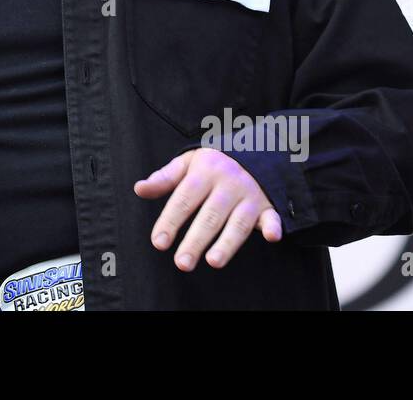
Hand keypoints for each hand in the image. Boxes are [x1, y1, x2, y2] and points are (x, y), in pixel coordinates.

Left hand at [133, 147, 281, 270]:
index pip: (184, 199)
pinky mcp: (267, 205)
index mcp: (205, 172)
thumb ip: (164, 178)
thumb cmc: (214, 163)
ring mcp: (249, 195)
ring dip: (227, 242)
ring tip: (213, 262)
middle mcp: (228, 183)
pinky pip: (272, 215)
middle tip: (182, 263)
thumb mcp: (188, 162)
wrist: (254, 149)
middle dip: (195, 240)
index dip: (170, 221)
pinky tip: (272, 237)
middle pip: (209, 216)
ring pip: (238, 222)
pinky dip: (273, 226)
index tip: (159, 242)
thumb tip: (139, 188)